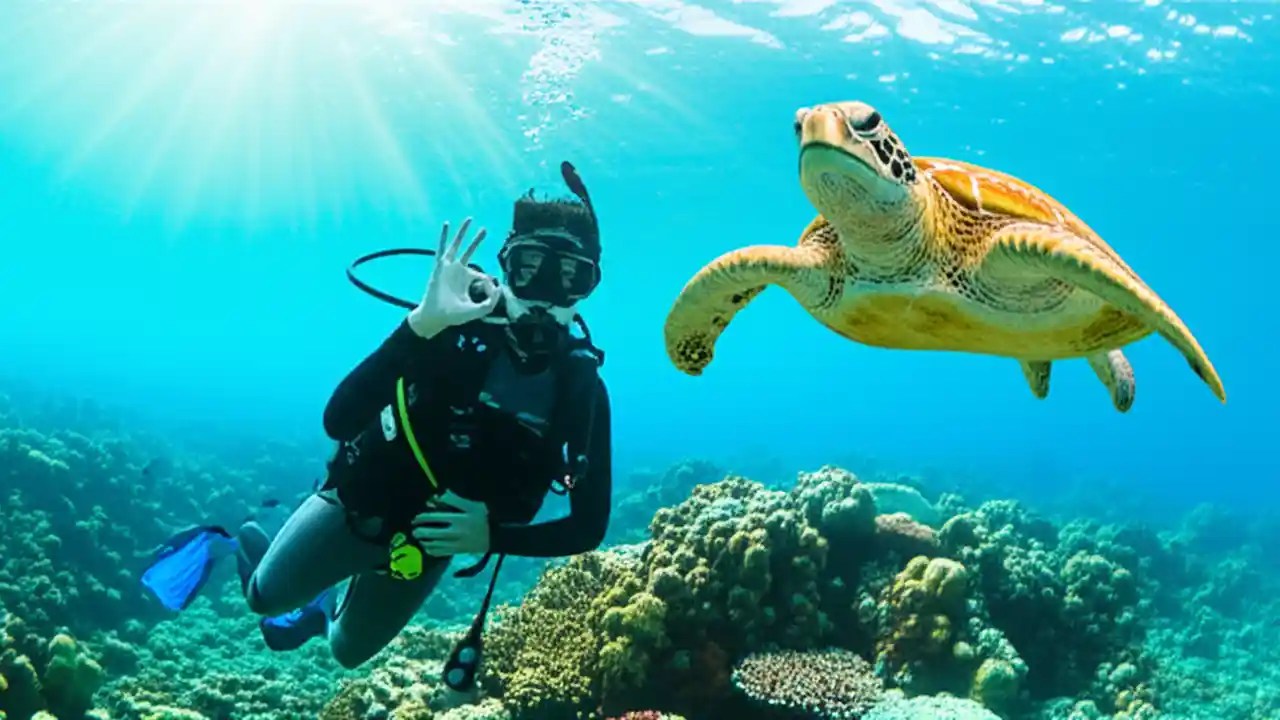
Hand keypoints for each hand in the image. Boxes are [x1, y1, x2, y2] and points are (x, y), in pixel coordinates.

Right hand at [408, 218, 500, 337]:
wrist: (436, 316)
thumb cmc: (454, 315)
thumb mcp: (478, 310)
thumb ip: (491, 302)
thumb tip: (495, 285)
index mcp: (467, 280)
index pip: (482, 275)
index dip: (489, 283)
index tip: (491, 291)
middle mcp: (457, 271)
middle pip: (469, 251)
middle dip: (477, 240)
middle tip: (485, 229)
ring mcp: (448, 267)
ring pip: (457, 245)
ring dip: (463, 232)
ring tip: (470, 219)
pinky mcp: (440, 266)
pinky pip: (442, 248)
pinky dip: (444, 236)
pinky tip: (446, 224)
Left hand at [411, 491, 490, 556]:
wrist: (497, 535)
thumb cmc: (484, 517)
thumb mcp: (472, 505)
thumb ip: (455, 499)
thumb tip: (438, 496)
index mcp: (457, 519)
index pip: (433, 518)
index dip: (421, 518)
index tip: (416, 518)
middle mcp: (454, 533)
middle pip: (430, 534)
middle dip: (419, 532)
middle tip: (414, 530)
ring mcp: (455, 544)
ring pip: (433, 545)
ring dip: (423, 541)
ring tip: (420, 538)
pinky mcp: (457, 552)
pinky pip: (440, 553)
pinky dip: (431, 550)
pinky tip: (428, 547)